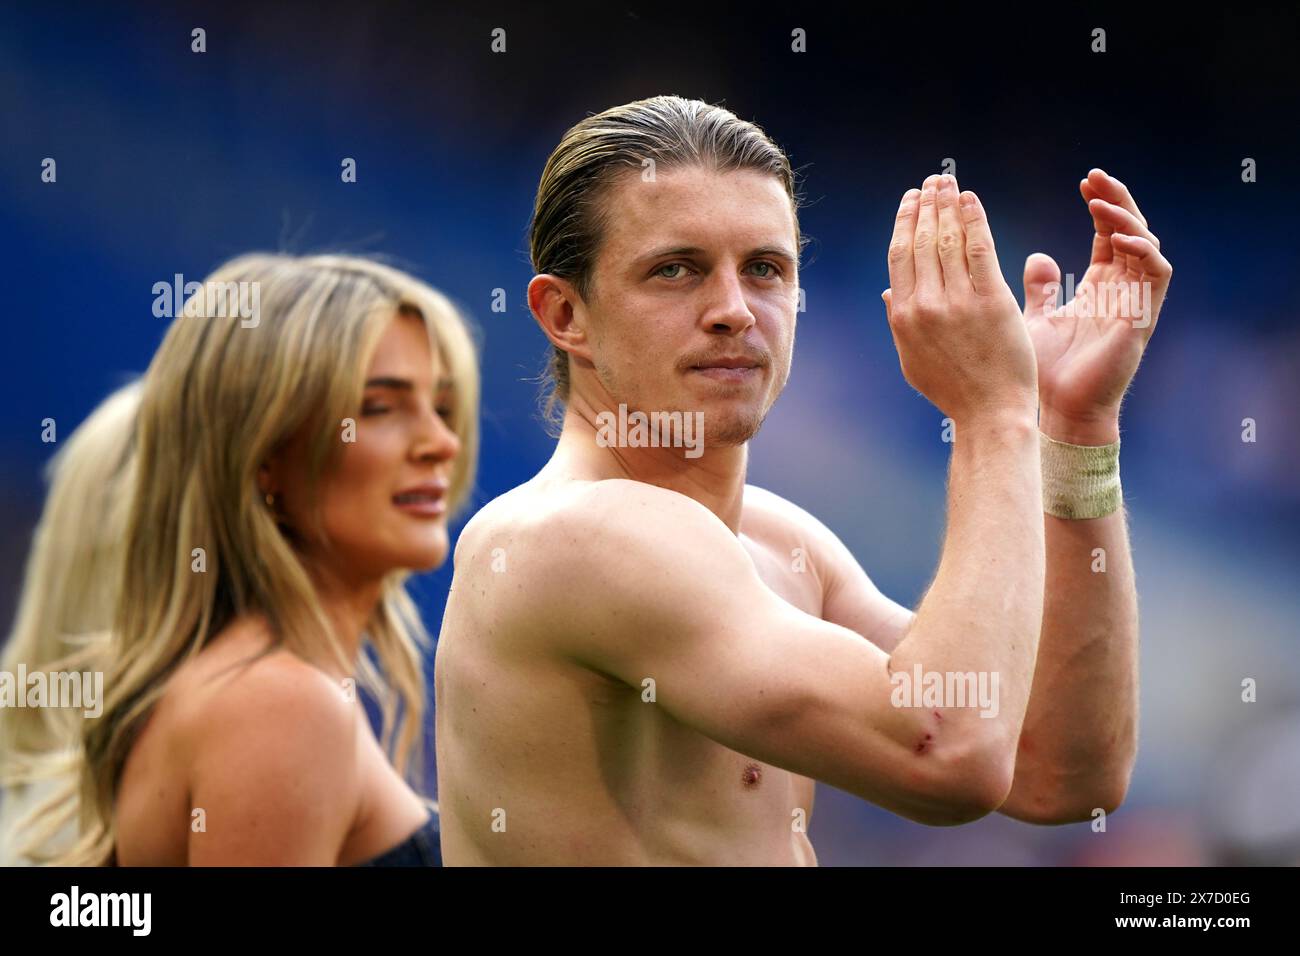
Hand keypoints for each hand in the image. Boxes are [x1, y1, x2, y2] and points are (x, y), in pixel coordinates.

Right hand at [883, 174, 1037, 424]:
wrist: (991, 414)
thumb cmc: (954, 391)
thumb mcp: (914, 361)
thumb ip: (898, 322)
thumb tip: (888, 290)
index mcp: (903, 317)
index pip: (900, 256)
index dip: (905, 222)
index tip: (911, 200)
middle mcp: (925, 305)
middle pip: (922, 241)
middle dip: (926, 205)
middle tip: (932, 180)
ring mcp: (958, 303)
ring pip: (948, 240)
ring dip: (947, 205)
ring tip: (949, 183)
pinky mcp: (991, 302)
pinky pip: (979, 250)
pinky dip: (973, 220)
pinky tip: (971, 201)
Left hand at [1023, 169, 1172, 443]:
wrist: (1058, 412)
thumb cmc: (1046, 372)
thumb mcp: (1035, 318)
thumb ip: (1041, 288)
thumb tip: (1036, 256)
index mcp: (1100, 286)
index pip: (1109, 234)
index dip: (1102, 206)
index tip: (1084, 181)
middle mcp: (1123, 290)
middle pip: (1132, 232)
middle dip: (1117, 201)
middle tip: (1097, 177)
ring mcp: (1135, 302)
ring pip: (1147, 246)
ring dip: (1127, 219)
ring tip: (1104, 201)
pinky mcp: (1141, 318)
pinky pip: (1155, 275)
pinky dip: (1143, 252)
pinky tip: (1120, 237)